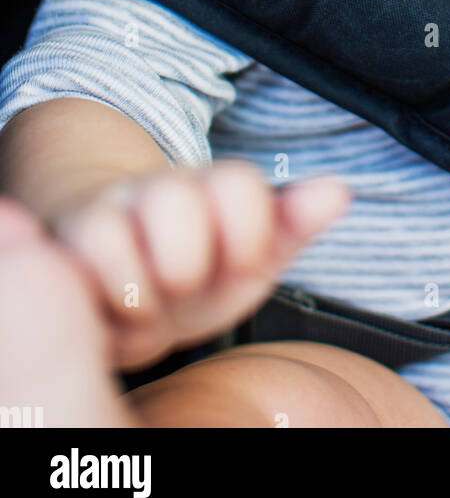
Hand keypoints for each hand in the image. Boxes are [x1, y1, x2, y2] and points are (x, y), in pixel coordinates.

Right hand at [48, 160, 351, 371]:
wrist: (118, 282)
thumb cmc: (194, 272)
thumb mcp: (251, 257)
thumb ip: (294, 225)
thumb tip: (339, 190)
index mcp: (213, 187)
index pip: (239, 186)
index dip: (245, 240)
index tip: (234, 264)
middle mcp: (157, 187)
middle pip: (177, 206)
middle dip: (188, 268)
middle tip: (182, 285)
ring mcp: (106, 211)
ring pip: (124, 239)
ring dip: (144, 295)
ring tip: (149, 302)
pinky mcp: (63, 243)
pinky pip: (83, 274)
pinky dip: (107, 310)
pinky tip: (115, 311)